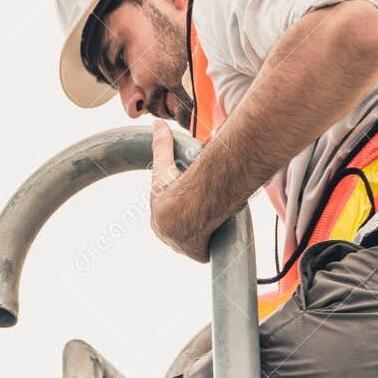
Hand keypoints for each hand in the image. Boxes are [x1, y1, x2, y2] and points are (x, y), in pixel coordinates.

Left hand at [149, 120, 212, 263]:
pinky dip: (211, 246)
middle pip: (183, 229)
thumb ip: (161, 146)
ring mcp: (181, 246)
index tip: (193, 199)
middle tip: (208, 207)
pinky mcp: (196, 253)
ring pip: (195, 240)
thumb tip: (156, 124)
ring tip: (217, 220)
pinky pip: (204, 252)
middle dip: (194, 220)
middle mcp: (167, 235)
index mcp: (159, 217)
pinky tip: (220, 239)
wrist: (186, 211)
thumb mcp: (166, 165)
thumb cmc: (175, 187)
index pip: (170, 214)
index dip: (182, 205)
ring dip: (203, 233)